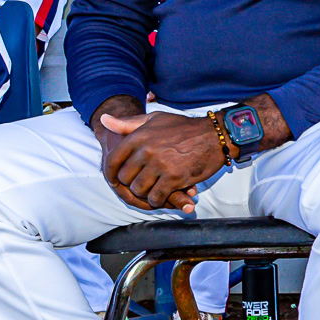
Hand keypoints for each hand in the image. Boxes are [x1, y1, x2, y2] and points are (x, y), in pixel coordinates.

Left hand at [98, 110, 223, 212]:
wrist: (216, 135)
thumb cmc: (185, 128)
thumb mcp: (155, 120)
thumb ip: (128, 123)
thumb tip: (104, 120)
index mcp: (139, 136)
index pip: (114, 160)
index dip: (112, 173)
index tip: (116, 180)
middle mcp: (147, 150)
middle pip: (126, 178)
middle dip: (131, 184)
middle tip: (142, 184)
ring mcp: (161, 165)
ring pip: (139, 189)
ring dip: (145, 193)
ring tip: (152, 190)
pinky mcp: (174, 178)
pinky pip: (156, 197)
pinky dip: (158, 200)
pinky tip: (163, 195)